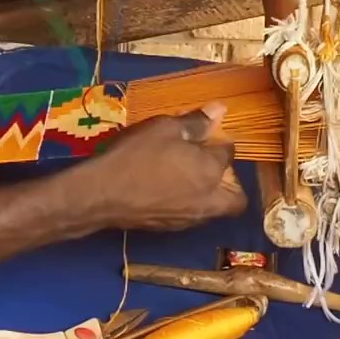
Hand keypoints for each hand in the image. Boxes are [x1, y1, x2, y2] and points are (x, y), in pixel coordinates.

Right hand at [76, 104, 246, 230]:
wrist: (103, 194)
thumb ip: (195, 122)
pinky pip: (192, 215)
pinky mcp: (171, 229)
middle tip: (210, 166)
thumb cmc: (136, 155)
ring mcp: (190, 218)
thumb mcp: (165, 128)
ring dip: (210, 194)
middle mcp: (208, 199)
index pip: (228, 154)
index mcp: (211, 172)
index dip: (219, 142)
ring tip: (187, 176)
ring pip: (215, 209)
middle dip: (231, 183)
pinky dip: (189, 203)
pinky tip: (168, 190)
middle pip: (236, 197)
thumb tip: (221, 109)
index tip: (207, 136)